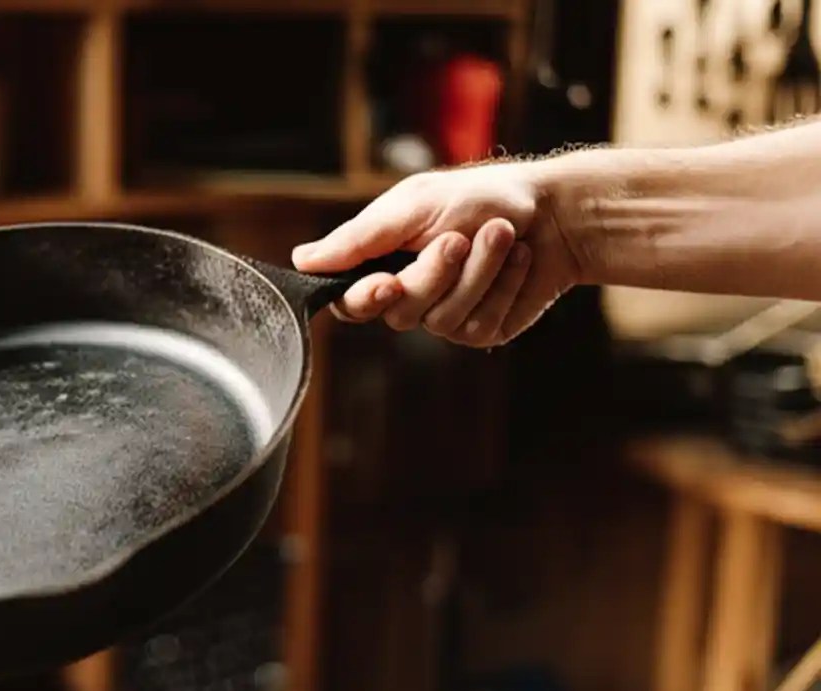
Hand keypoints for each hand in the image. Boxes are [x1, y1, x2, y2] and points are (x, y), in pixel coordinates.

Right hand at [291, 163, 582, 347]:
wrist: (555, 210)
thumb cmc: (482, 196)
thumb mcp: (413, 205)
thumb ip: (358, 238)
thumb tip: (302, 260)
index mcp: (383, 259)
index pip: (349, 300)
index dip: (362, 299)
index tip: (385, 283)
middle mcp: (409, 291)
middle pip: (396, 311)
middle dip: (433, 273)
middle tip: (459, 238)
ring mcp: (446, 314)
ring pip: (439, 319)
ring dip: (476, 272)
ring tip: (501, 235)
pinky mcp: (482, 327)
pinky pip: (477, 323)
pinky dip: (501, 285)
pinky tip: (518, 260)